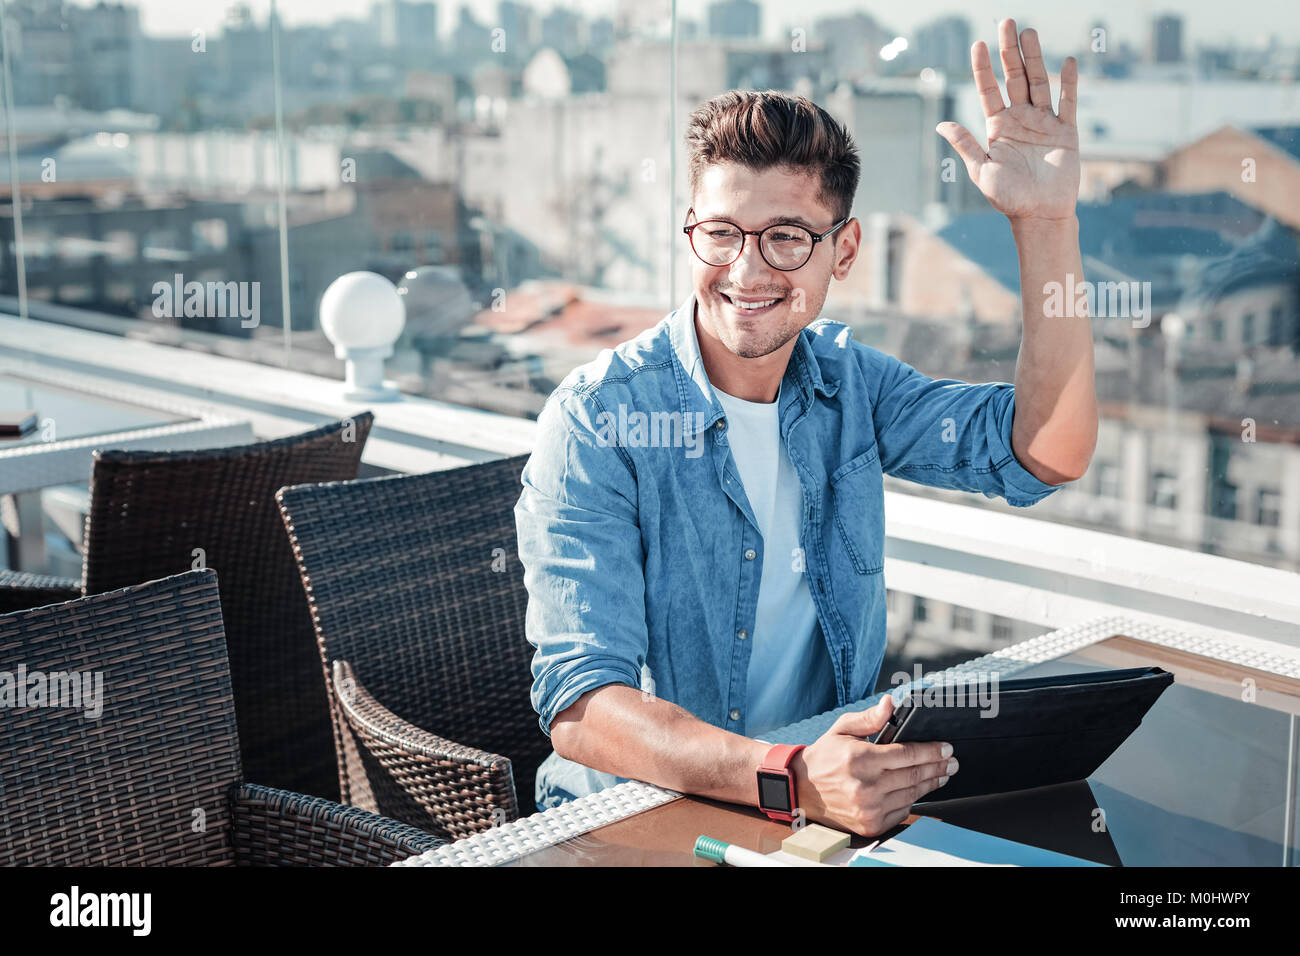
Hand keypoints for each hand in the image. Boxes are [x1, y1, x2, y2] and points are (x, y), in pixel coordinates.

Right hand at [791, 696, 955, 836]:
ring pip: (912, 795)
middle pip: (914, 775)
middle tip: (951, 762)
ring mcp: (869, 808)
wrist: (802, 788)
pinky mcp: (870, 824)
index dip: (932, 751)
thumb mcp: (842, 729)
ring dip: (930, 784)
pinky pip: (901, 811)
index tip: (946, 748)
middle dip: (937, 767)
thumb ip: (870, 718)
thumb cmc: (824, 756)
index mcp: (860, 759)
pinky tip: (918, 790)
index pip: (907, 755)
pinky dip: (912, 800)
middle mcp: (866, 786)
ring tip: (941, 774)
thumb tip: (890, 703)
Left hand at [937, 18, 1079, 222]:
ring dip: (1034, 58)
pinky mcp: (1066, 132)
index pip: (988, 90)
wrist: (1039, 215)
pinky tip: (1065, 62)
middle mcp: (1020, 119)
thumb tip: (941, 125)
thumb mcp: (981, 171)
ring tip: (1028, 33)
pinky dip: (1068, 83)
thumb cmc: (1008, 198)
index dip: (982, 68)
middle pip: (1014, 78)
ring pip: (1039, 83)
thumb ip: (966, 145)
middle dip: (1009, 52)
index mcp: (998, 127)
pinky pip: (1068, 103)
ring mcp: (1044, 123)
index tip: (977, 44)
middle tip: (1006, 22)